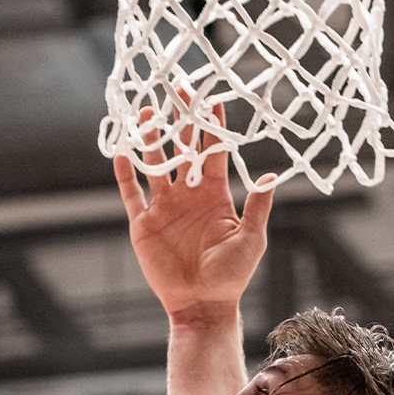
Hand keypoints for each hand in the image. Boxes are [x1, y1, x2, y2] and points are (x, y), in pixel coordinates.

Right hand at [116, 101, 274, 323]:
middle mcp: (188, 195)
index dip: (212, 126)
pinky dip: (125, 175)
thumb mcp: (251, 239)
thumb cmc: (231, 275)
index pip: (212, 151)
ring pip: (154, 165)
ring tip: (146, 113)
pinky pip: (131, 194)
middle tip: (176, 91)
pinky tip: (121, 153)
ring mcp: (164, 207)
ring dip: (150, 140)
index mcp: (214, 194)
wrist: (202, 303)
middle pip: (182, 149)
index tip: (211, 98)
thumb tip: (272, 175)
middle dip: (179, 121)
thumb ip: (258, 207)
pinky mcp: (143, 223)